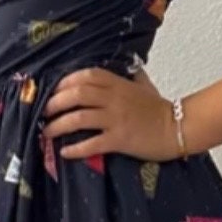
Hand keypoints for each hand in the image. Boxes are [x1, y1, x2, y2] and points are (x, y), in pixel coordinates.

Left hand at [41, 67, 178, 161]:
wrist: (178, 128)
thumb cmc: (157, 108)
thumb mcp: (141, 85)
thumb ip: (126, 77)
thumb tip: (119, 68)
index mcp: (117, 83)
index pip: (85, 76)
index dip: (64, 82)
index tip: (51, 90)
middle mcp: (114, 98)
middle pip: (76, 94)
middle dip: (55, 102)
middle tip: (43, 112)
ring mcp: (116, 119)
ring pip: (79, 118)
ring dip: (58, 125)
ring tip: (46, 132)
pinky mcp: (120, 140)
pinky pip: (92, 143)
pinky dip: (76, 148)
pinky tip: (65, 152)